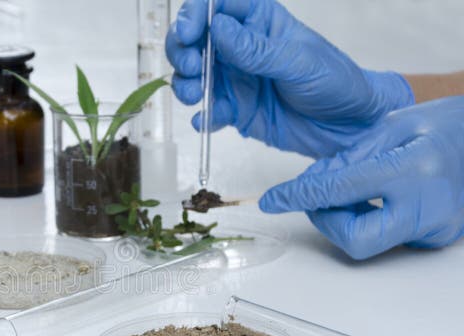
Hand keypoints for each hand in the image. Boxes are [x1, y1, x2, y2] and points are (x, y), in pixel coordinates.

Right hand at [166, 0, 413, 158]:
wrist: (350, 127)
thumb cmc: (335, 82)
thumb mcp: (299, 61)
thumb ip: (256, 49)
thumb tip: (217, 27)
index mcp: (259, 21)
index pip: (217, 6)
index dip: (195, 15)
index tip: (189, 33)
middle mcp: (240, 47)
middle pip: (195, 40)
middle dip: (182, 51)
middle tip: (192, 67)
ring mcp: (235, 80)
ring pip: (194, 75)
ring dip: (185, 83)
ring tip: (194, 94)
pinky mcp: (234, 111)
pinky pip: (208, 111)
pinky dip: (201, 116)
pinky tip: (205, 121)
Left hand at [259, 97, 463, 258]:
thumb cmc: (452, 126)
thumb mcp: (397, 124)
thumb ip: (350, 157)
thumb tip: (310, 182)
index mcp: (415, 169)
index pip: (338, 190)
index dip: (298, 196)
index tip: (273, 200)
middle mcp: (429, 206)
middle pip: (354, 239)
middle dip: (326, 221)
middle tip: (318, 199)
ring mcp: (436, 228)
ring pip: (369, 243)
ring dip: (345, 220)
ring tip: (349, 191)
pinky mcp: (436, 238)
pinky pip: (387, 238)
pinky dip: (368, 221)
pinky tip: (371, 200)